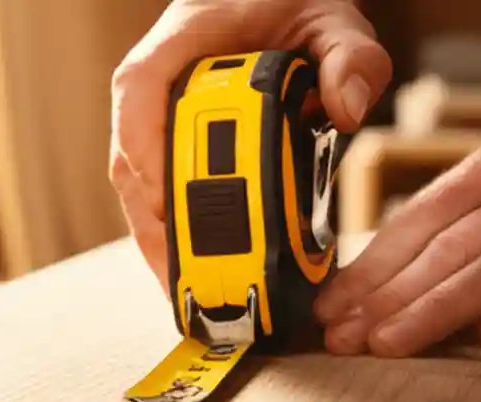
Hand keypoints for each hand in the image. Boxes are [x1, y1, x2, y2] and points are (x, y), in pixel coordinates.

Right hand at [109, 0, 391, 287]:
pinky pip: (155, 196)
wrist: (263, 3)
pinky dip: (169, 235)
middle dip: (151, 224)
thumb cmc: (285, 6)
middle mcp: (152, 90)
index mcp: (176, 47)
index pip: (139, 92)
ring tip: (183, 293)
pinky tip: (190, 272)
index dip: (145, 148)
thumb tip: (348, 107)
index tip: (165, 200)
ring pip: (136, 188)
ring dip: (156, 241)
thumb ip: (349, 53)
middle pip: (130, 160)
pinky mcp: (165, 150)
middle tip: (182, 278)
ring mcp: (152, 123)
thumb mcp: (330, 17)